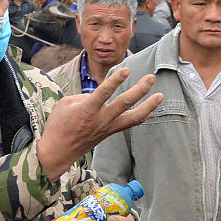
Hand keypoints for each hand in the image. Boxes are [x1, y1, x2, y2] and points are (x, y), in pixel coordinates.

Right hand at [37, 68, 162, 179]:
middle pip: (125, 103)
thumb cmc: (59, 124)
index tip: (127, 69)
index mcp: (88, 109)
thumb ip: (85, 96)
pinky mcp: (111, 132)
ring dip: (148, 105)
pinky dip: (142, 117)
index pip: (104, 92)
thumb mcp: (66, 104)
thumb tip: (100, 96)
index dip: (116, 80)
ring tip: (160, 95)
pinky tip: (151, 110)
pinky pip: (130, 124)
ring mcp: (108, 127)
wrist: (59, 150)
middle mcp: (101, 119)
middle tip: (152, 78)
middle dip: (140, 90)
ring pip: (133, 117)